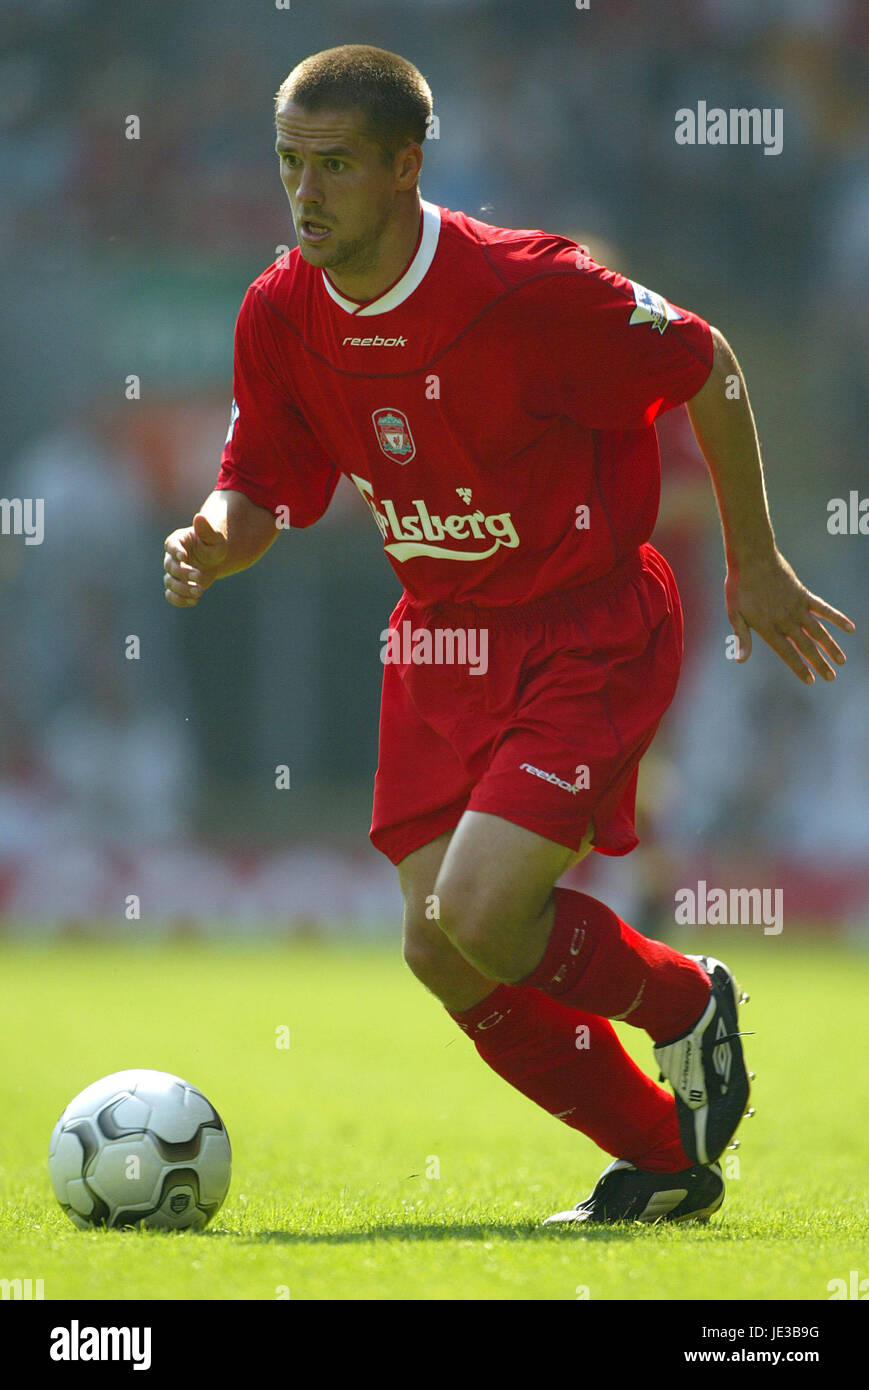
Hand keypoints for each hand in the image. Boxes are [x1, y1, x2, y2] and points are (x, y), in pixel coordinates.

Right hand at [163, 513, 228, 607]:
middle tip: (200, 577)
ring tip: (200, 591)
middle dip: (184, 573)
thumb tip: (199, 516)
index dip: (175, 551)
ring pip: (170, 583)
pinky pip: (171, 595)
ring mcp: (173, 572)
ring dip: (183, 589)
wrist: (215, 558)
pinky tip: (194, 601)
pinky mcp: (178, 585)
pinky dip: (179, 600)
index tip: (184, 557)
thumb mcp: (215, 537)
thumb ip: (206, 529)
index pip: (171, 545)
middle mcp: (172, 557)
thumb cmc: (214, 544)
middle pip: (170, 567)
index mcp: (178, 541)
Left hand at [725, 550, 854, 683]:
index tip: (811, 680)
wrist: (753, 558)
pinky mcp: (804, 595)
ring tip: (841, 661)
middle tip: (832, 678)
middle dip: (820, 664)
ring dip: (831, 647)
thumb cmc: (739, 586)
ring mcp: (797, 608)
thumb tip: (740, 660)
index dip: (799, 668)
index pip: (787, 653)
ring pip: (818, 631)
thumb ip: (742, 637)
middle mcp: (786, 620)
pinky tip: (849, 628)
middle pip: (806, 646)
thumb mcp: (734, 613)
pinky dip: (837, 618)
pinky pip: (824, 609)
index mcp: (768, 628)